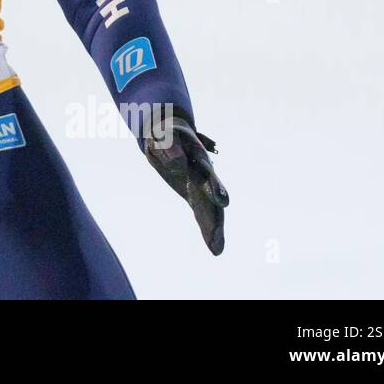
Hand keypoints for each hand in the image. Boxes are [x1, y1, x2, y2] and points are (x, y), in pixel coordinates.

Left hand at [144, 115, 228, 254]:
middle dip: (214, 216)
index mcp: (196, 156)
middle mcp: (204, 174)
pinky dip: (208, 229)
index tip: (222, 201)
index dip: (214, 187)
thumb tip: (179, 163)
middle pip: (213, 196)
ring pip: (211, 209)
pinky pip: (203, 214)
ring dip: (214, 229)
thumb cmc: (164, 134)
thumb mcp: (161, 136)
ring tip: (217, 249)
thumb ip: (168, 146)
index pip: (206, 173)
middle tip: (217, 237)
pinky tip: (215, 248)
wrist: (168, 136)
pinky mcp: (195, 195)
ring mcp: (201, 186)